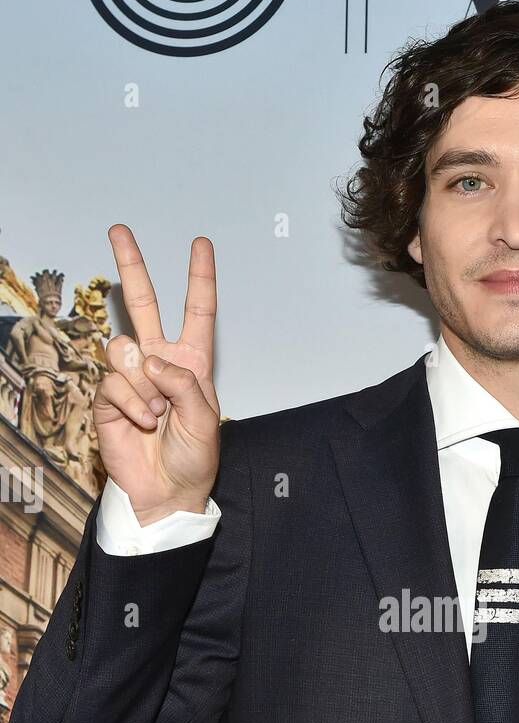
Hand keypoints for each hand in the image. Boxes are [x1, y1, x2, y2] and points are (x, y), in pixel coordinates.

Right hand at [93, 224, 220, 525]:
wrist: (167, 491)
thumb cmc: (193, 458)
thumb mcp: (206, 419)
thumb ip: (184, 383)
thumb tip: (151, 359)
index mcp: (192, 363)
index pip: (197, 312)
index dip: (199, 278)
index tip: (201, 244)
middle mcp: (159, 362)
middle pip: (143, 305)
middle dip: (131, 266)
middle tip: (119, 230)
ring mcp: (132, 378)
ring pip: (124, 349)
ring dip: (143, 384)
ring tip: (156, 414)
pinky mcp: (109, 397)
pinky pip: (114, 384)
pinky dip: (132, 405)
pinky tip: (142, 423)